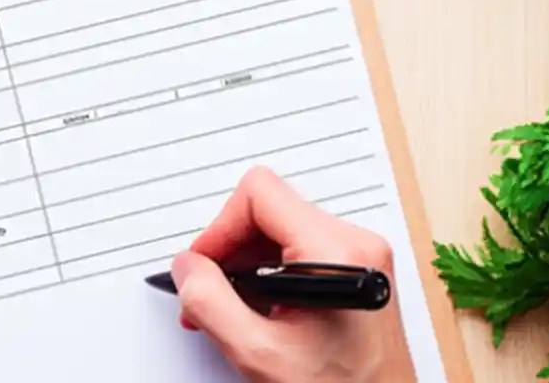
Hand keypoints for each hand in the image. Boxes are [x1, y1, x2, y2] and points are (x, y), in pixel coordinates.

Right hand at [172, 168, 413, 382]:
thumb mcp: (260, 353)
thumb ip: (211, 302)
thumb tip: (188, 267)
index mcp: (337, 253)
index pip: (260, 194)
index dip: (220, 228)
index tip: (202, 265)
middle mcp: (356, 244)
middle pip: (269, 210)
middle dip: (230, 252)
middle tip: (208, 294)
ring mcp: (360, 257)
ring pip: (280, 231)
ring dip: (246, 266)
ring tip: (229, 311)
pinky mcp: (357, 271)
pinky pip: (299, 251)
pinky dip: (268, 276)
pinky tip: (257, 312)